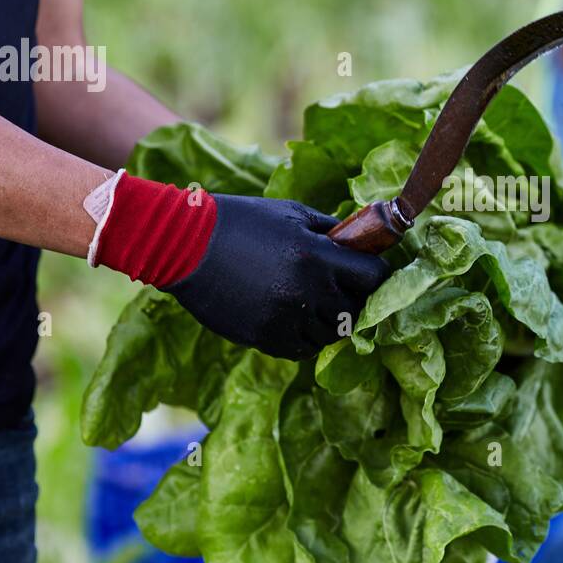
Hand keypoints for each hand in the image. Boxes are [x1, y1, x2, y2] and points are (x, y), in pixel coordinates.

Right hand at [166, 196, 390, 358]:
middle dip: (356, 300)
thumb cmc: (242, 220)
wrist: (184, 245)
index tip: (371, 273)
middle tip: (344, 290)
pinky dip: (306, 338)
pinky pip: (302, 349)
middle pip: (357, 310)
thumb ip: (330, 230)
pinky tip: (297, 320)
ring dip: (331, 322)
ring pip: (331, 335)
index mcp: (317, 256)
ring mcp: (286, 318)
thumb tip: (360, 242)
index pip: (374, 277)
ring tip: (317, 304)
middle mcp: (307, 291)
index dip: (378, 275)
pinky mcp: (263, 337)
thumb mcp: (291, 213)